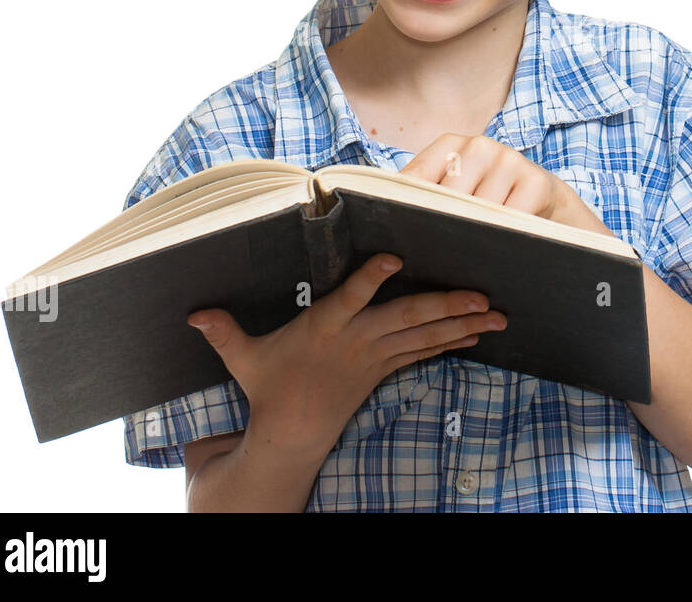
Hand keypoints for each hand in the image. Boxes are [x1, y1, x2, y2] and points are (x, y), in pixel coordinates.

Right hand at [185, 253, 506, 457]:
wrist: (291, 434)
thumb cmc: (270, 385)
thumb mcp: (243, 359)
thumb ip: (224, 332)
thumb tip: (193, 313)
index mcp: (325, 327)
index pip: (350, 297)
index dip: (371, 278)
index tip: (394, 257)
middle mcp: (357, 340)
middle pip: (406, 318)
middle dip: (446, 306)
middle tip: (482, 297)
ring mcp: (375, 356)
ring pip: (425, 335)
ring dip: (462, 324)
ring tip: (497, 315)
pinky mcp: (385, 369)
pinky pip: (423, 351)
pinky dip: (450, 341)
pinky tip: (477, 332)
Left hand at [400, 133, 610, 234]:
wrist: (545, 198)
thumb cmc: (487, 198)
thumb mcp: (456, 189)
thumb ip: (425, 195)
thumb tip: (382, 217)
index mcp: (450, 144)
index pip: (415, 178)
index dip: (405, 209)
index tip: (398, 237)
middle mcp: (479, 145)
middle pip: (446, 199)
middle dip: (441, 228)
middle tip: (437, 253)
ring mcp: (509, 160)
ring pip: (477, 212)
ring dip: (473, 237)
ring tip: (468, 254)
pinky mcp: (536, 182)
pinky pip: (508, 220)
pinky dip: (502, 238)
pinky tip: (498, 248)